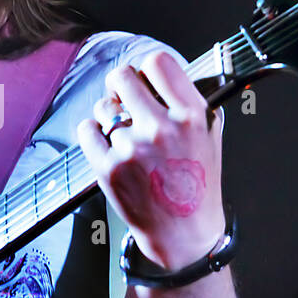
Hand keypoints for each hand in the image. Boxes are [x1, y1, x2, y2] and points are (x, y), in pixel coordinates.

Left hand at [76, 51, 224, 269]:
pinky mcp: (109, 168)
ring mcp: (132, 149)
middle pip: (122, 77)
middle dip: (121, 85)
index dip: (148, 69)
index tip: (146, 79)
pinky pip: (87, 130)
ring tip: (123, 133)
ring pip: (103, 106)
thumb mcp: (209, 135)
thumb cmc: (197, 183)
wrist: (184, 233)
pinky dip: (93, 134)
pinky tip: (108, 145)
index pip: (158, 63)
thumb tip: (162, 73)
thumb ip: (189, 102)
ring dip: (108, 114)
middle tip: (125, 99)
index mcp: (191, 116)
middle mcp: (161, 129)